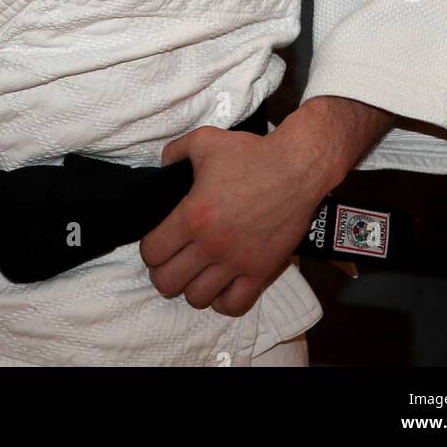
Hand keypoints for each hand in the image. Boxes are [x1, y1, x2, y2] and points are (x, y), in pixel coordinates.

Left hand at [139, 124, 326, 317]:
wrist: (296, 168)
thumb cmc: (251, 154)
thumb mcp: (203, 141)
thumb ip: (174, 152)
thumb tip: (163, 166)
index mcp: (193, 215)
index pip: (152, 252)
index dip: (150, 248)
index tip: (158, 242)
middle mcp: (211, 245)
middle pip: (168, 282)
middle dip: (163, 273)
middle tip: (172, 260)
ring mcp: (237, 262)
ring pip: (198, 298)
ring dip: (191, 287)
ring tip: (196, 273)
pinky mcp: (261, 271)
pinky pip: (235, 305)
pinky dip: (222, 301)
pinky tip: (221, 285)